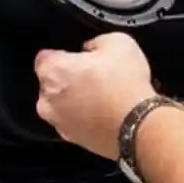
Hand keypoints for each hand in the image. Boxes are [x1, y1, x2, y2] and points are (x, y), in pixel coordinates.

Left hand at [35, 33, 156, 158]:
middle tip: (93, 75)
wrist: (139, 126)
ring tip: (101, 97)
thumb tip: (91, 49)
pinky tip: (104, 114)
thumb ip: (95, 42)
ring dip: (74, 100)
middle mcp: (48, 99)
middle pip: (50, 83)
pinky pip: (74, 123)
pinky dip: (84, 118)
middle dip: (67, 78)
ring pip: (61, 105)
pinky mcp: (73, 140)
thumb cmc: (125, 83)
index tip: (79, 56)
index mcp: (52, 71)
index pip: (45, 56)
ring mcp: (59, 123)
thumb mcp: (117, 42)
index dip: (63, 54)